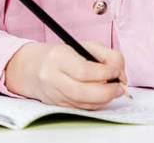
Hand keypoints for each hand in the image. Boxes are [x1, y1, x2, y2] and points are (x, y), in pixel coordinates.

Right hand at [3, 41, 126, 109]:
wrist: (32, 68)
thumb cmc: (62, 54)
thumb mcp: (84, 45)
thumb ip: (107, 55)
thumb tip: (121, 73)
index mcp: (58, 58)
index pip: (83, 70)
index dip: (104, 73)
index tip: (117, 71)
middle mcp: (53, 77)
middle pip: (82, 91)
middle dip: (106, 91)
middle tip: (120, 87)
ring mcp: (53, 94)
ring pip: (82, 103)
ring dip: (104, 99)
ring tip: (114, 90)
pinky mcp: (57, 104)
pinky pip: (80, 108)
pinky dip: (96, 103)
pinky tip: (103, 95)